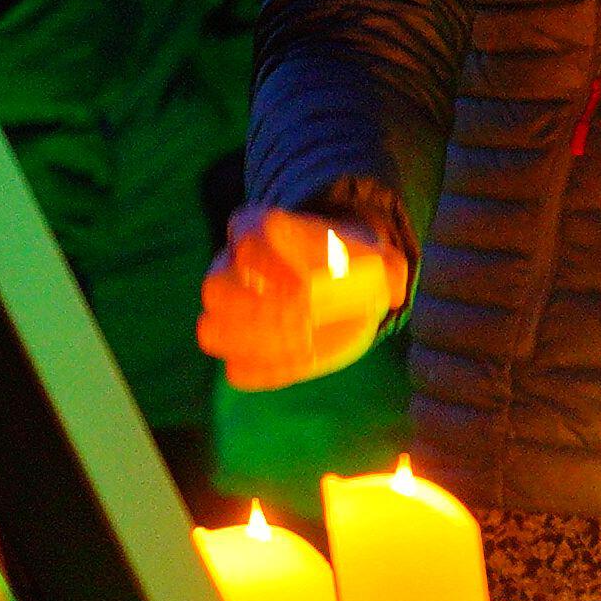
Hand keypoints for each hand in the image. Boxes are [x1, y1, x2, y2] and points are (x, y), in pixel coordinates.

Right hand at [200, 205, 404, 388]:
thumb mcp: (379, 258)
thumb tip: (387, 292)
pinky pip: (237, 369)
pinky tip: (304, 363)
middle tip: (303, 323)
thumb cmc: (359, 264)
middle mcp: (232, 265)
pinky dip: (267, 372)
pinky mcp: (243, 349)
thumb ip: (386, 269)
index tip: (305, 286)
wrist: (344, 284)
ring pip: (213, 329)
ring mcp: (230, 309)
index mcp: (260, 228)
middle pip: (215, 287)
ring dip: (256, 345)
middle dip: (258, 311)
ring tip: (303, 346)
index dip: (270, 264)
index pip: (246, 238)